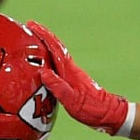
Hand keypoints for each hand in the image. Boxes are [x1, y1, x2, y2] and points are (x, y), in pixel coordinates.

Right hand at [30, 20, 131, 135]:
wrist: (110, 114)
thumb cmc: (93, 109)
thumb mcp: (73, 101)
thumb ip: (58, 87)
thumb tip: (43, 72)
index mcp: (70, 72)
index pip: (55, 48)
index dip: (44, 36)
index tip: (32, 25)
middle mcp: (70, 70)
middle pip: (54, 48)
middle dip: (42, 37)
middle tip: (29, 27)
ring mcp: (71, 75)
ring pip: (55, 55)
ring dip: (44, 46)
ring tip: (32, 41)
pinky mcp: (72, 81)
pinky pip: (56, 65)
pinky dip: (48, 58)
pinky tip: (42, 63)